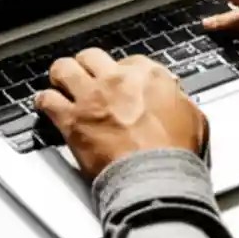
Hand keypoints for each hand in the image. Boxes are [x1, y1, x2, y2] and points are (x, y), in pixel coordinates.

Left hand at [34, 48, 207, 179]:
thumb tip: (173, 96)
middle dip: (88, 66)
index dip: (122, 73)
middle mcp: (117, 80)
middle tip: (87, 77)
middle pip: (92, 57)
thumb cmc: (176, 156)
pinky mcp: (72, 120)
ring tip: (61, 83)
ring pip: (64, 69)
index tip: (120, 83)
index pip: (129, 61)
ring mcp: (91, 98)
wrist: (156, 180)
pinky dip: (44, 102)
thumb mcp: (194, 118)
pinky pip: (47, 100)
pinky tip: (46, 105)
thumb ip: (177, 99)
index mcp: (149, 76)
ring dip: (61, 76)